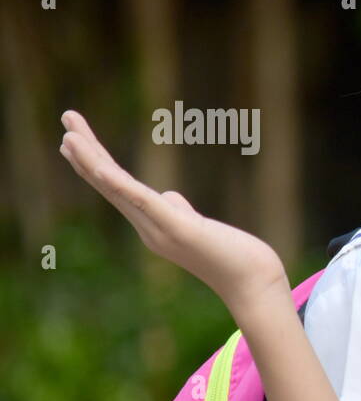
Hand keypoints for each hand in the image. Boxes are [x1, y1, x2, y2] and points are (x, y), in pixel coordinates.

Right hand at [58, 109, 290, 321]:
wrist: (253, 284)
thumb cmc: (232, 255)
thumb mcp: (199, 228)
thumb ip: (179, 210)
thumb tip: (170, 197)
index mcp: (152, 225)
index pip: (116, 188)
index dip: (94, 163)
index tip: (73, 138)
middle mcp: (148, 229)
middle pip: (109, 184)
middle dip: (85, 152)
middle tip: (67, 116)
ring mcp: (160, 230)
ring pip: (118, 191)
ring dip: (91, 162)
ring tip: (69, 134)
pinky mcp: (179, 230)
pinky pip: (143, 203)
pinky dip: (120, 185)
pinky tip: (101, 167)